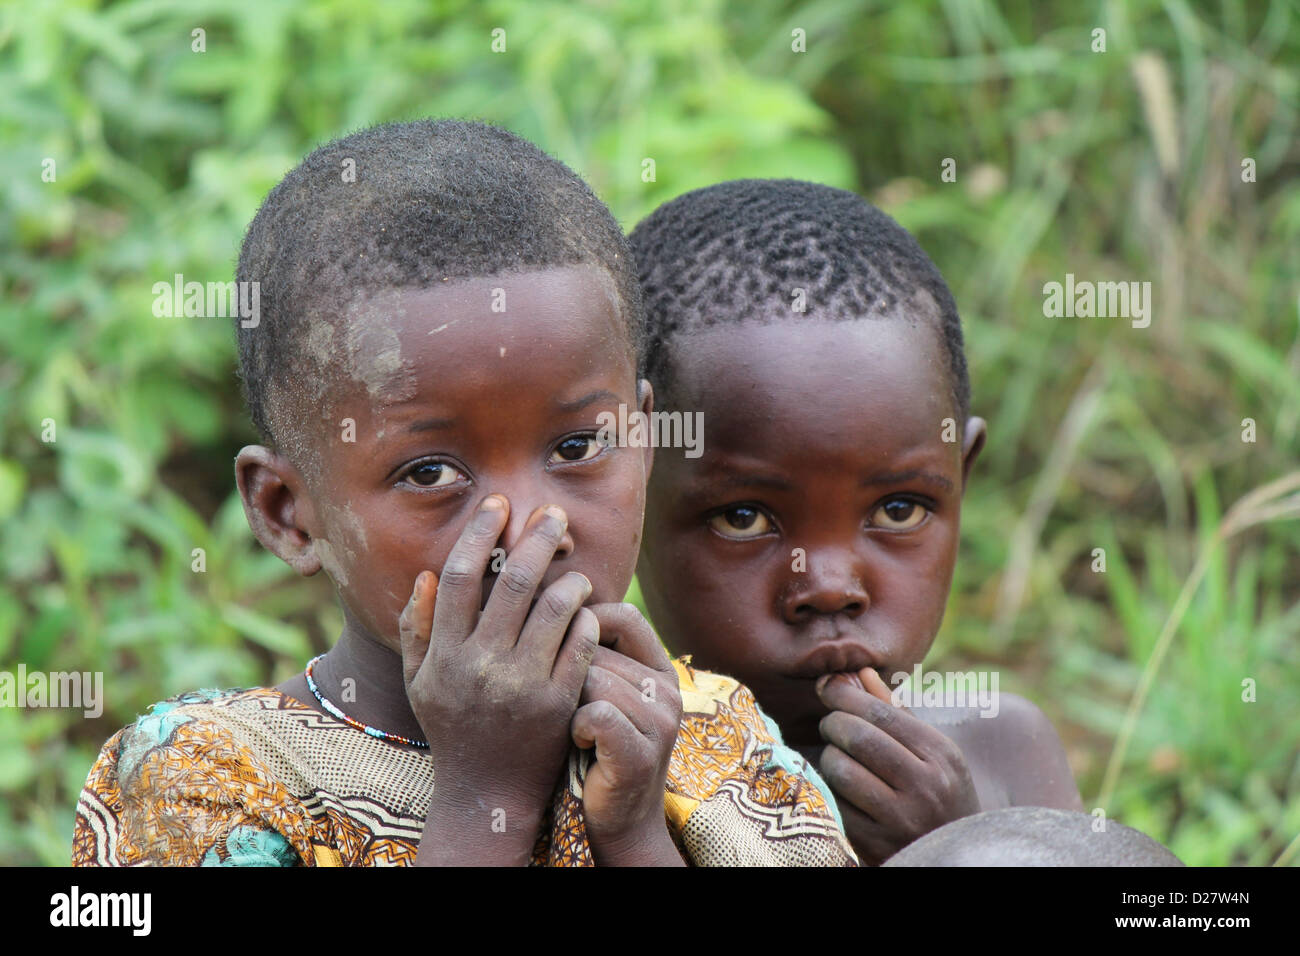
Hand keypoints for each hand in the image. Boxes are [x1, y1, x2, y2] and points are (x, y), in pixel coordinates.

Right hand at [399, 496, 598, 862]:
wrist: (487, 792)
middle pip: (513, 582)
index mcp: (444, 654)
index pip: (460, 576)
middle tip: (553, 513)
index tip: (498, 505)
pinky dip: (587, 620)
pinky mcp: (559, 701)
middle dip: (535, 538)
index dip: (479, 533)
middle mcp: (481, 665)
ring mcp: (522, 684)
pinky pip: (580, 644)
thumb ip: (417, 629)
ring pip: (554, 608)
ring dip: (569, 579)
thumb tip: (428, 574)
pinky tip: (588, 612)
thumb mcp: (419, 682)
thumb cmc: (453, 728)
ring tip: (575, 571)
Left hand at [570, 603, 683, 865]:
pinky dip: (576, 727)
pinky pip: (595, 714)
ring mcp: (660, 723)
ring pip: (592, 679)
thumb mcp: (602, 694)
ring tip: (571, 725)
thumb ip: (592, 654)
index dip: (586, 620)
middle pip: (598, 648)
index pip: (625, 616)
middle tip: (562, 704)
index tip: (557, 646)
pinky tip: (578, 742)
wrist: (616, 821)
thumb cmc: (593, 749)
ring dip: (568, 702)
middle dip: (566, 671)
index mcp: (661, 670)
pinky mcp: (641, 753)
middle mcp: (668, 691)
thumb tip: (548, 599)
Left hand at [815, 667, 980, 865]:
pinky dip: (827, 789)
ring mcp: (903, 819)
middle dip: (833, 723)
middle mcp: (926, 786)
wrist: (955, 853)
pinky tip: (836, 786)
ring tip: (836, 757)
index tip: (826, 686)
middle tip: (830, 725)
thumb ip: (895, 712)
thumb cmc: (938, 793)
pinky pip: (835, 805)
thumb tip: (860, 672)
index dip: (845, 694)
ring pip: (842, 771)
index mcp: (941, 755)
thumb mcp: (932, 752)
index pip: (880, 713)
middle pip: (858, 737)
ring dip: (829, 758)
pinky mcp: (879, 845)